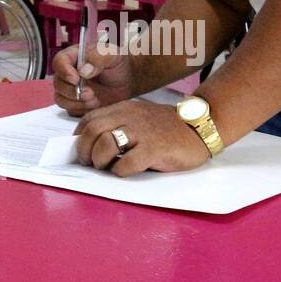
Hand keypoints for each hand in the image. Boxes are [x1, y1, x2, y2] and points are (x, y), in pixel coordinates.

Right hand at [52, 38, 133, 115]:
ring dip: (76, 102)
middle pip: (58, 83)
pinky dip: (81, 109)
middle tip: (91, 93)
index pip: (59, 62)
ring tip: (95, 100)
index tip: (76, 79)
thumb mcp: (111, 54)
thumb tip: (83, 71)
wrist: (128, 79)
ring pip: (61, 98)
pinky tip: (95, 105)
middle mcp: (69, 72)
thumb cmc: (118, 63)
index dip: (64, 71)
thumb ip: (97, 57)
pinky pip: (70, 109)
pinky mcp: (76, 102)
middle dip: (73, 91)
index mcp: (74, 56)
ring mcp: (71, 89)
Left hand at [72, 99, 210, 175]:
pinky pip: (128, 163)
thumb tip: (94, 145)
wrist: (200, 126)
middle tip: (92, 163)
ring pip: (106, 144)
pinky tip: (126, 171)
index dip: (80, 137)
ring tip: (108, 167)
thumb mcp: (140, 118)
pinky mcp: (155, 149)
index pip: (89, 119)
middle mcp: (129, 118)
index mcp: (124, 110)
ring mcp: (142, 133)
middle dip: (85, 151)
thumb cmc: (168, 128)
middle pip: (92, 131)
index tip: (84, 150)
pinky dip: (120, 171)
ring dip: (101, 161)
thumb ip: (120, 125)